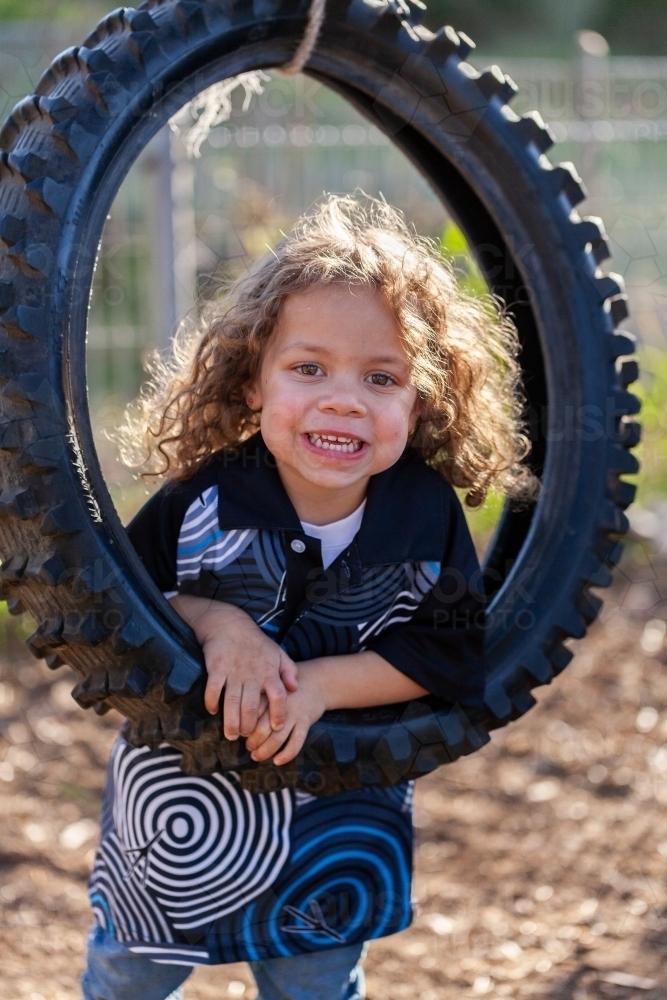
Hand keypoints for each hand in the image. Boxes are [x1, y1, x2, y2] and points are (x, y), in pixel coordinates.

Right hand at [169, 595, 297, 739]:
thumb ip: (289, 671)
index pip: (278, 696)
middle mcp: (252, 674)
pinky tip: (213, 712)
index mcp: (269, 672)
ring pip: (232, 703)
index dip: (278, 714)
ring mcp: (233, 672)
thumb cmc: (256, 643)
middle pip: (251, 706)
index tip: (277, 728)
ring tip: (232, 736)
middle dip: (249, 726)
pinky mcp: (216, 669)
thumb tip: (295, 688)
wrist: (229, 624)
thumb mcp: (278, 653)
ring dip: (231, 722)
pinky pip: (213, 690)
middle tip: (248, 737)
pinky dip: (212, 703)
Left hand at [246, 666, 327, 765]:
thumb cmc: (285, 688)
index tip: (237, 733)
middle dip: (252, 742)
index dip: (242, 727)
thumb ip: (253, 696)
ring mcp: (293, 713)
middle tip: (248, 747)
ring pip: (277, 738)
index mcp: (267, 692)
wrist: (316, 682)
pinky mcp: (305, 721)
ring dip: (265, 751)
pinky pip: (296, 741)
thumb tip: (234, 716)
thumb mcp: (269, 684)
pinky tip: (277, 761)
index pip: (250, 714)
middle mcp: (279, 703)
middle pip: (261, 728)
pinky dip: (286, 754)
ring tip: (256, 756)